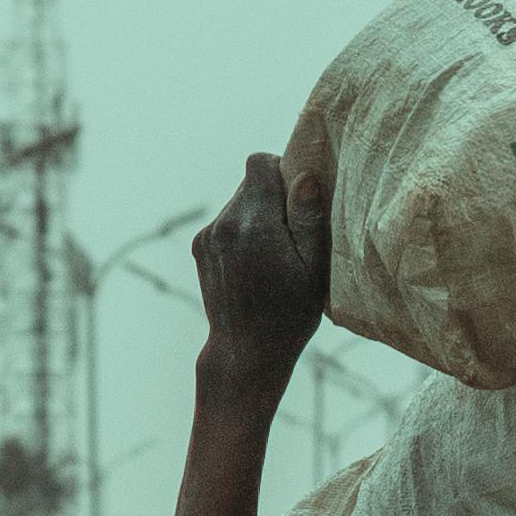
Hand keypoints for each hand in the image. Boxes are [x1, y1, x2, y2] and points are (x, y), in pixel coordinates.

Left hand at [192, 151, 331, 383]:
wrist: (245, 351)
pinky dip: (243, 233)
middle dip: (273, 198)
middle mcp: (224, 224)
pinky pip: (227, 223)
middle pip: (249, 183)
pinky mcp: (200, 248)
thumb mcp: (314, 269)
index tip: (297, 198)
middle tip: (292, 235)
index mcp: (254, 223)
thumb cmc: (289, 314)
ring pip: (238, 203)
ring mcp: (208, 236)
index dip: (281, 170)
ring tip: (274, 255)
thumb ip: (309, 218)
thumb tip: (304, 177)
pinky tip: (256, 264)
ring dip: (259, 217)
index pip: (258, 163)